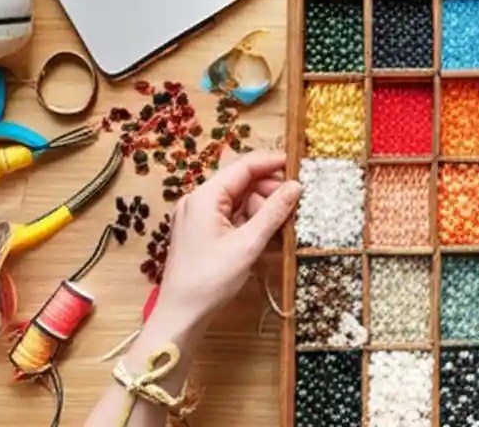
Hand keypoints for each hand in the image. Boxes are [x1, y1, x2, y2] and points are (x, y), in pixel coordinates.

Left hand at [153, 151, 301, 327]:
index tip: (298, 166)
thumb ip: (273, 212)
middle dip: (268, 188)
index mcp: (204, 197)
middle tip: (293, 202)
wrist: (181, 315)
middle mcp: (197, 200)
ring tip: (281, 221)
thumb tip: (296, 187)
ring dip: (260, 205)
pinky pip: (229, 214)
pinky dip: (249, 218)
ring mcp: (197, 216)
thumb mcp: (248, 244)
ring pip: (236, 198)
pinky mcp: (200, 231)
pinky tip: (265, 230)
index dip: (271, 163)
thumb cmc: (210, 280)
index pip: (242, 166)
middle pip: (239, 181)